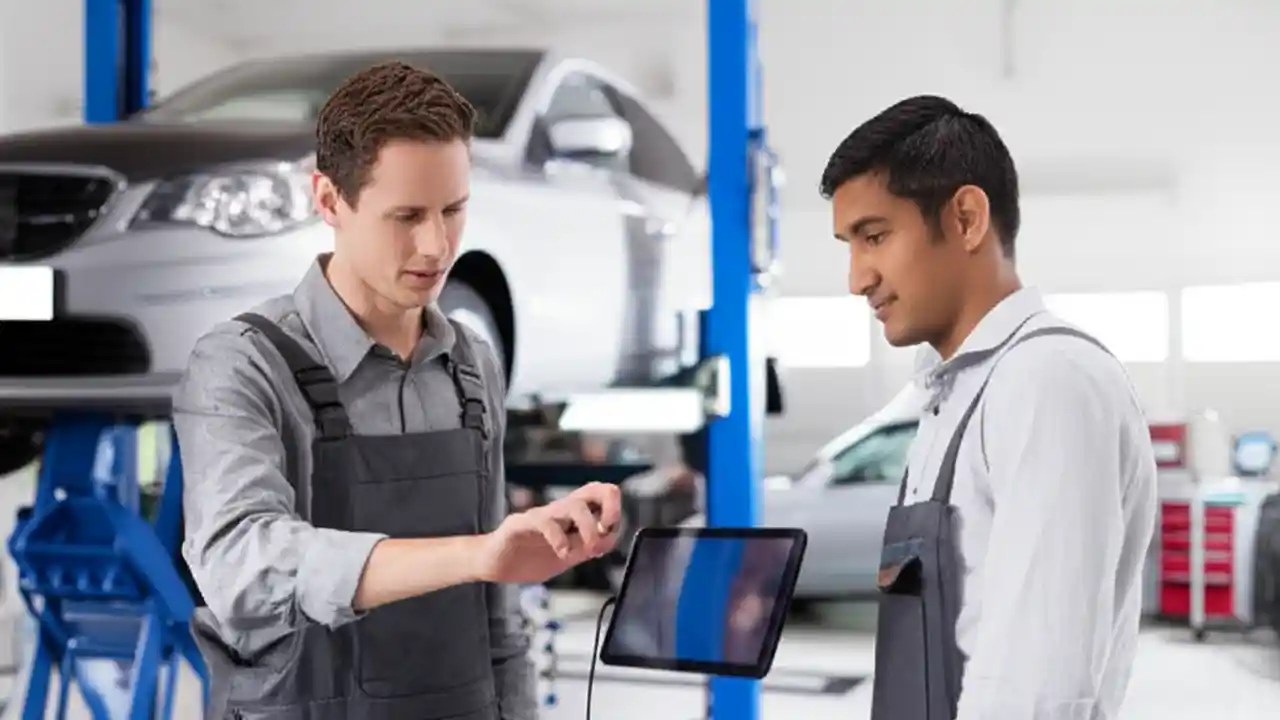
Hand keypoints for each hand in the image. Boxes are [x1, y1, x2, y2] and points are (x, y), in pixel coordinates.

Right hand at [478, 482, 623, 583]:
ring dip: (588, 528)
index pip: (603, 496)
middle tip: (606, 530)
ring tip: (588, 551)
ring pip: (574, 505)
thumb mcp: (567, 555)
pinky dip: (559, 539)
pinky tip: (562, 553)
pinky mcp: (522, 524)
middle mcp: (560, 510)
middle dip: (610, 507)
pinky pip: (544, 522)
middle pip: (594, 489)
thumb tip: (609, 540)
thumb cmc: (529, 556)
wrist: (494, 564)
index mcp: (574, 516)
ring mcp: (542, 515)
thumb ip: (587, 547)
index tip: (610, 534)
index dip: (615, 512)